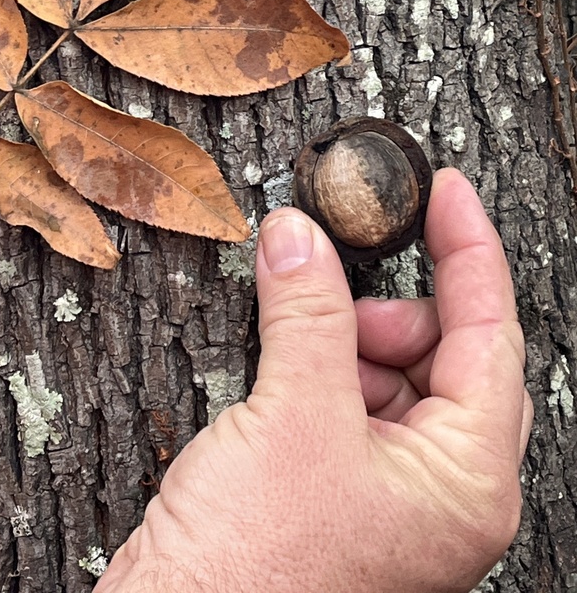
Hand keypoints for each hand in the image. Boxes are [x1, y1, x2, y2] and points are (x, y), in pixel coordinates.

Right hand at [95, 168, 531, 592]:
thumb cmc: (256, 573)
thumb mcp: (295, 419)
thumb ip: (309, 313)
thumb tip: (301, 237)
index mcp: (466, 483)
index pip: (489, 335)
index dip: (467, 250)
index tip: (444, 192)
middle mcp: (437, 491)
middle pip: (441, 353)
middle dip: (385, 307)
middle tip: (331, 283)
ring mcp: (385, 492)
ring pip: (386, 372)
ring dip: (341, 334)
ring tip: (292, 337)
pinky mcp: (333, 488)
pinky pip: (342, 397)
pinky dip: (314, 363)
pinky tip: (280, 361)